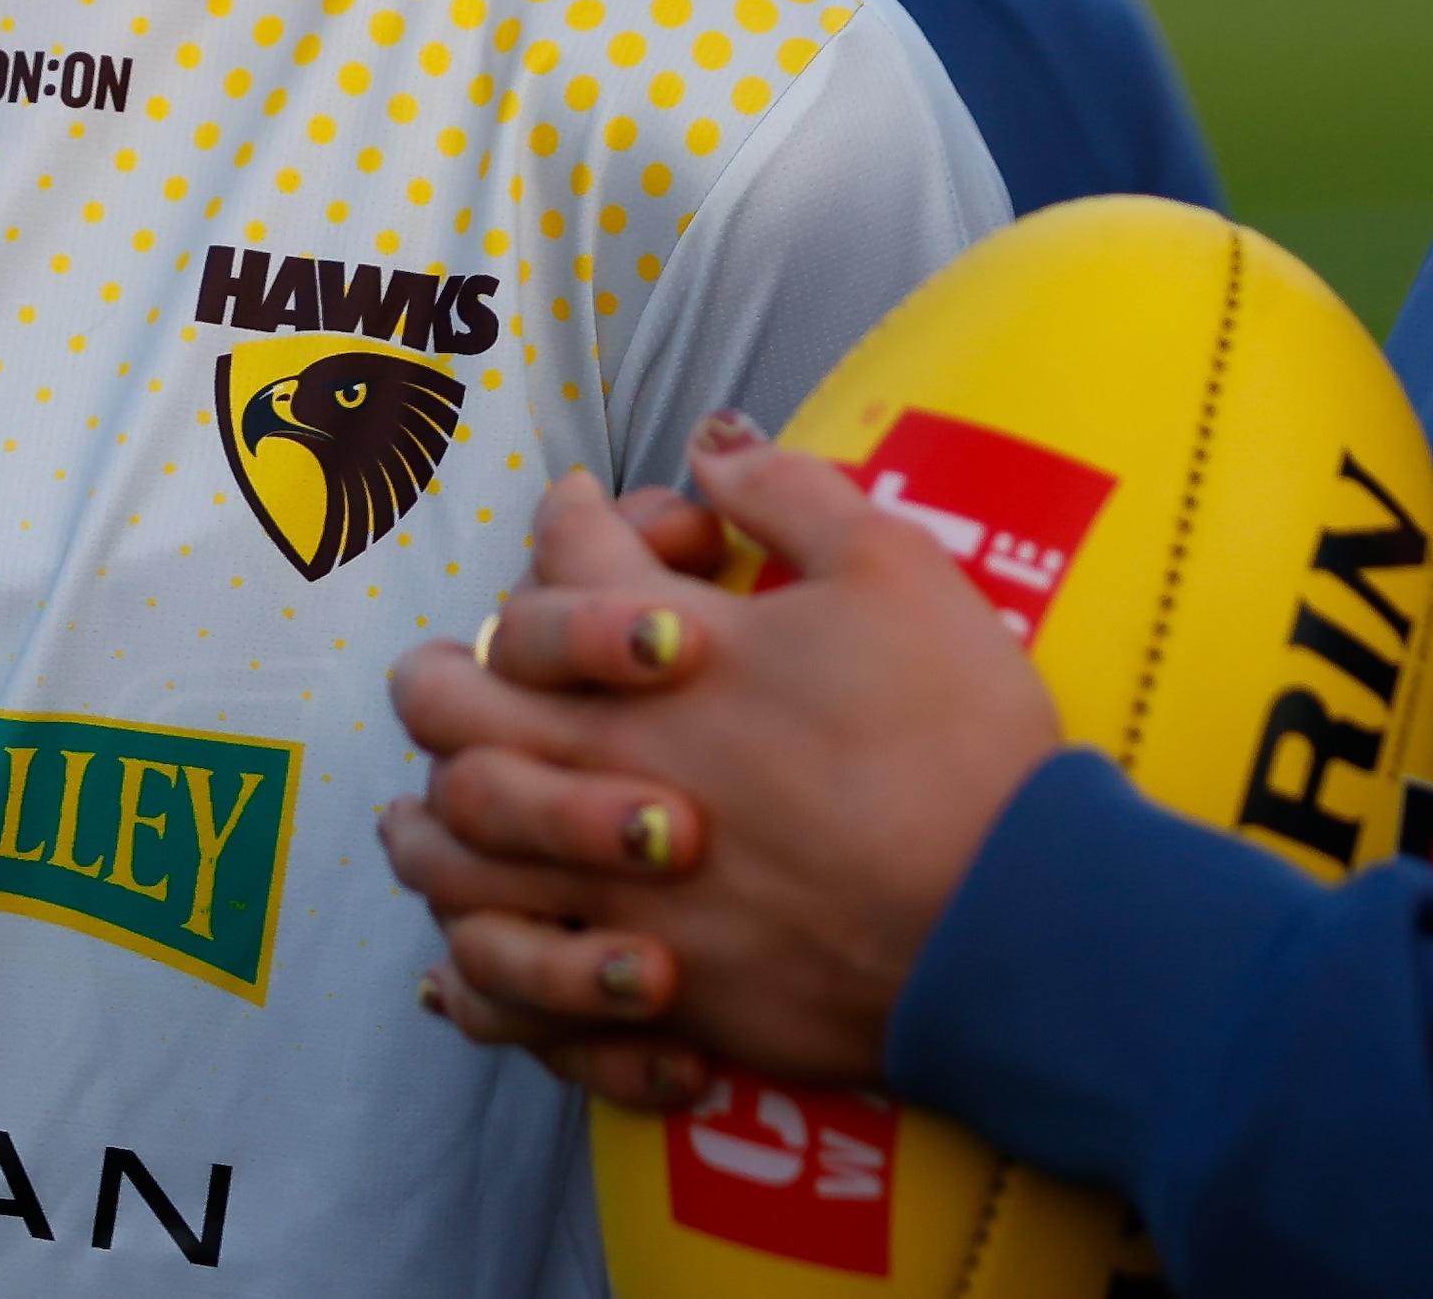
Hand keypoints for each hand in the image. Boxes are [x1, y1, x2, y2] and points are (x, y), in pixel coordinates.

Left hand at [381, 421, 1065, 1099]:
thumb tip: (712, 441)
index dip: (569, 520)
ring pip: (453, 851)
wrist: (1012, 923)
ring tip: (420, 819)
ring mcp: (613, 883)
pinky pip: (512, 990)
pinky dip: (477, 977)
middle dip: (444, 673)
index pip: (560, 560)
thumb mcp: (894, 568)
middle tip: (460, 669)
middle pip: (453, 704)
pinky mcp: (645, 989)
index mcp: (662, 650)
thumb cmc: (960, 737)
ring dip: (427, 826)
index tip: (579, 513)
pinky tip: (463, 965)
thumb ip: (789, 492)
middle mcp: (609, 760)